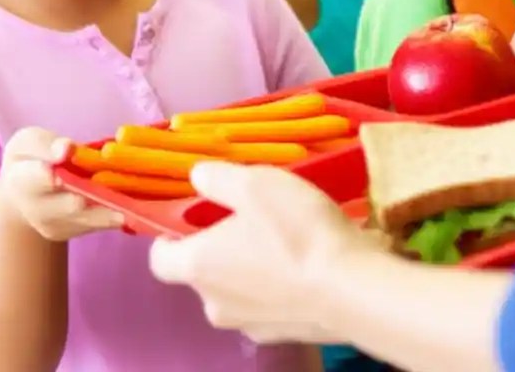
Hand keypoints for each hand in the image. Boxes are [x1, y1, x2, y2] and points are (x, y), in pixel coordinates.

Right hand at [0, 127, 124, 241]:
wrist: (21, 197)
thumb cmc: (28, 160)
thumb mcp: (29, 142)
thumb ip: (46, 144)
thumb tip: (66, 148)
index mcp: (22, 180)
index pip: (37, 180)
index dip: (51, 176)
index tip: (63, 168)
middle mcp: (37, 210)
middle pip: (70, 205)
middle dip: (95, 194)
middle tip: (121, 183)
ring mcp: (55, 226)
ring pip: (90, 218)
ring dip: (114, 207)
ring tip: (134, 198)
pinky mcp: (72, 233)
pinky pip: (98, 224)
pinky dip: (115, 213)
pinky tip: (131, 202)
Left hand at [150, 163, 382, 344]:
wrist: (355, 290)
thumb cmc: (295, 232)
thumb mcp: (253, 183)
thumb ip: (216, 178)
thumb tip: (197, 178)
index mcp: (196, 267)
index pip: (159, 259)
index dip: (169, 238)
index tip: (190, 220)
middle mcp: (214, 304)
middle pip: (201, 275)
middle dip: (217, 251)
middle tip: (249, 224)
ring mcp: (249, 326)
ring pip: (236, 292)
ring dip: (249, 270)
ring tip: (284, 245)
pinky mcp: (283, 337)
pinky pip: (268, 307)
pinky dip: (278, 290)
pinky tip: (306, 270)